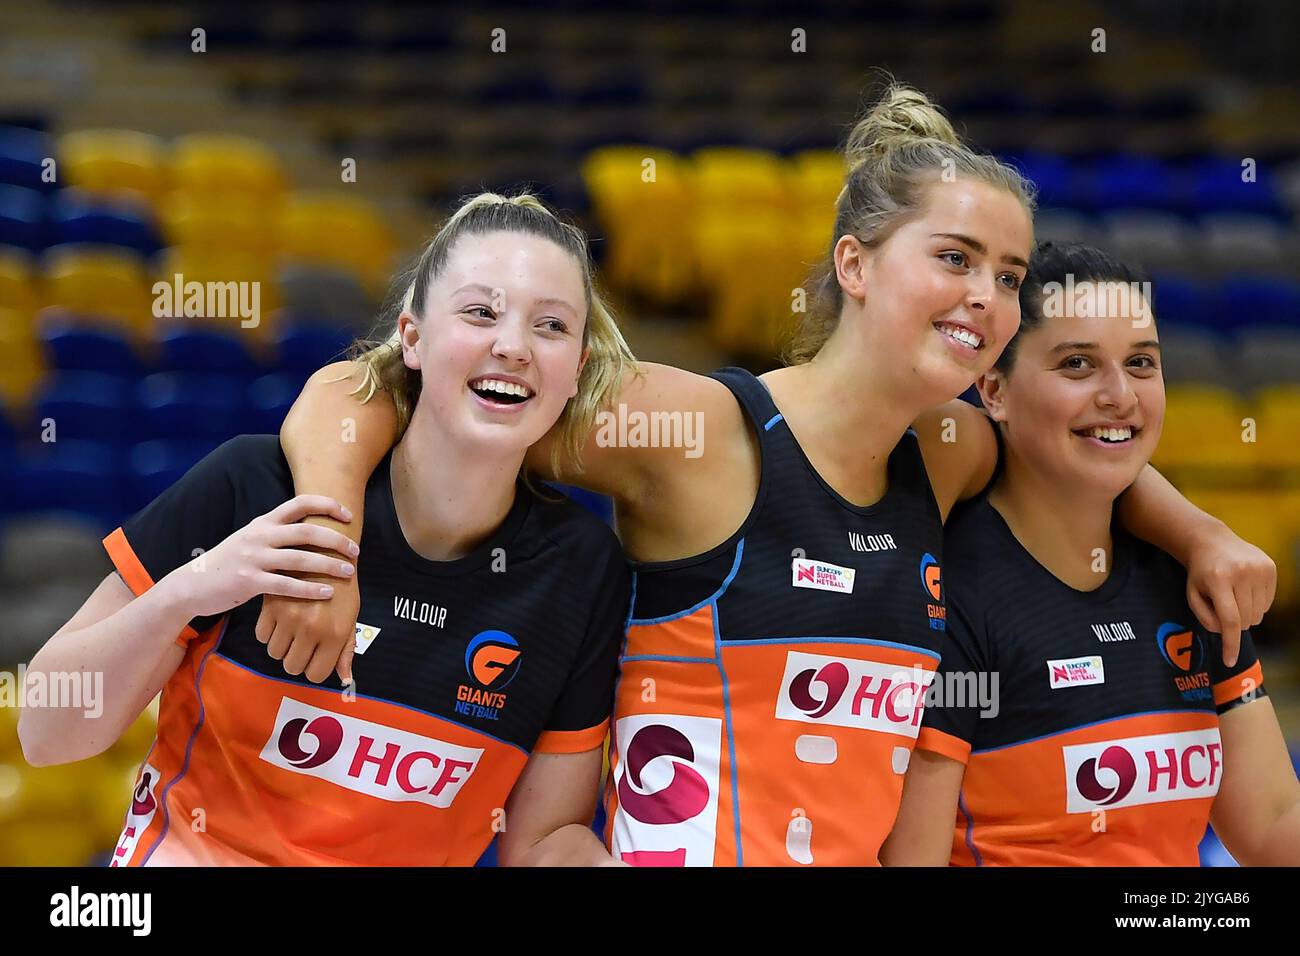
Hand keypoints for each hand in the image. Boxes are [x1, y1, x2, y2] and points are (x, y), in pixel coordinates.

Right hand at [162, 495, 356, 618]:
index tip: (348, 514)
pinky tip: (327, 593)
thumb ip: (277, 535)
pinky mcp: (248, 582)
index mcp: (262, 522)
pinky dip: (310, 589)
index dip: (327, 505)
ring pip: (300, 558)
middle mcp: (259, 536)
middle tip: (356, 550)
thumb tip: (313, 533)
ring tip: (349, 572)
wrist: (191, 585)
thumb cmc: (229, 564)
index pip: (299, 503)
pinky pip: (286, 585)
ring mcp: (253, 558)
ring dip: (329, 565)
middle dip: (336, 539)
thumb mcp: (251, 541)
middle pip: (306, 530)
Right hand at [257, 572, 359, 684]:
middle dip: (296, 660)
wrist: (325, 550)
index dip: (314, 670)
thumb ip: (346, 650)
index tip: (314, 660)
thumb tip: (345, 679)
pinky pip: (261, 635)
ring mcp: (289, 616)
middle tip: (301, 644)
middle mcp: (311, 628)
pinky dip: (268, 632)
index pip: (316, 675)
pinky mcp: (271, 604)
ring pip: (274, 652)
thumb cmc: (343, 587)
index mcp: (334, 634)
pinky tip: (278, 620)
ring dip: (281, 646)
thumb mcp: (351, 617)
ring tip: (291, 630)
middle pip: (292, 667)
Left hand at [1185, 521, 1276, 667]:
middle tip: (1222, 608)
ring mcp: (1259, 569)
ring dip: (1246, 614)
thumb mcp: (1192, 595)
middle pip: (1245, 619)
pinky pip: (1268, 603)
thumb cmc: (1200, 573)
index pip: (1229, 620)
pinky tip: (1244, 590)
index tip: (1229, 661)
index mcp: (1218, 579)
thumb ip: (1204, 617)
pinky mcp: (1270, 567)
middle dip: (1234, 624)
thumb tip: (1225, 633)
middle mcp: (1241, 573)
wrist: (1211, 542)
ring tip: (1232, 596)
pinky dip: (1256, 604)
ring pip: (1259, 614)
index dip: (1230, 644)